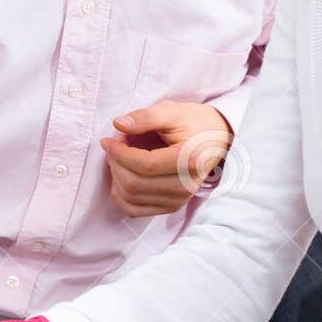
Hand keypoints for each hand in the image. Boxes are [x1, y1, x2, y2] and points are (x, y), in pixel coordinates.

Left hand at [100, 100, 231, 217]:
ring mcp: (179, 200)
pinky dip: (120, 195)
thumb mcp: (171, 111)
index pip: (144, 165)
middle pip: (135, 183)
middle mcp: (186, 185)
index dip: (119, 153)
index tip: (107, 141)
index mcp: (190, 160)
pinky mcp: (171, 207)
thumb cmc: (192, 123)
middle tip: (114, 147)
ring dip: (116, 176)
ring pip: (131, 197)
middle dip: (116, 163)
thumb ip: (145, 117)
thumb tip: (118, 124)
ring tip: (119, 158)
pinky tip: (121, 176)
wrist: (214, 139)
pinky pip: (134, 210)